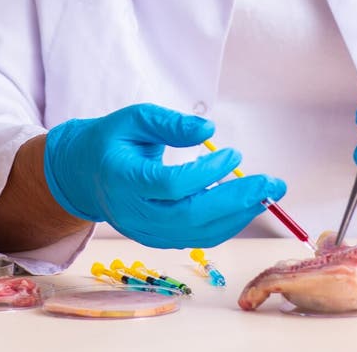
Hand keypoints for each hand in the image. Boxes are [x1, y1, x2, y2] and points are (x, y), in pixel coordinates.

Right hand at [43, 103, 284, 247]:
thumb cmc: (113, 140)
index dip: (206, 172)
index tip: (233, 153)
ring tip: (267, 193)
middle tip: (271, 183)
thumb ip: (169, 123)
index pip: (170, 184)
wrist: (86, 174)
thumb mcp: (136, 118)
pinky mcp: (158, 238)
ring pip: (197, 233)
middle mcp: (133, 213)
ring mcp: (144, 231)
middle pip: (190, 216)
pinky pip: (196, 236)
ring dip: (238, 215)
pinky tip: (246, 202)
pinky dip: (225, 222)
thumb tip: (208, 130)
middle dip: (236, 201)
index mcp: (123, 179)